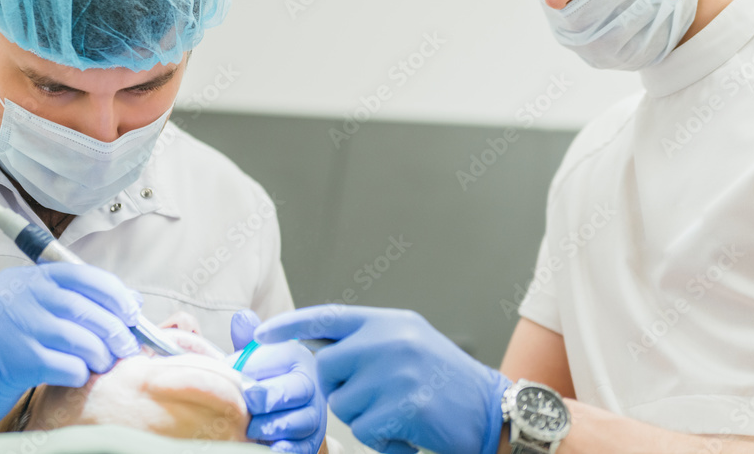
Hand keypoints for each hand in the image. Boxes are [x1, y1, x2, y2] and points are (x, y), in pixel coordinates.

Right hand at [0, 263, 141, 435]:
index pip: (80, 275)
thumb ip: (73, 302)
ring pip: (78, 337)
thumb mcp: (31, 311)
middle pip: (83, 307)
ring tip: (105, 362)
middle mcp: (18, 297)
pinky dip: (80, 372)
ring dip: (100, 353)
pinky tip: (79, 375)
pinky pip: (65, 365)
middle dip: (114, 328)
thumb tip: (130, 300)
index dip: (113, 291)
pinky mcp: (15, 361)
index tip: (132, 309)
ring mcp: (15, 328)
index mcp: (25, 279)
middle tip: (127, 344)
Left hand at [231, 310, 327, 453]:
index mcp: (295, 356)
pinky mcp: (314, 440)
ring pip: (303, 420)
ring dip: (275, 425)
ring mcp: (315, 413)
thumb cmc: (268, 378)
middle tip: (248, 400)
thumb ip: (248, 340)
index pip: (280, 356)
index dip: (254, 366)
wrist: (286, 410)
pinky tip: (271, 446)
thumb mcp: (257, 357)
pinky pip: (304, 446)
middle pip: (298, 388)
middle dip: (270, 395)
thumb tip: (242, 318)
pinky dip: (287, 448)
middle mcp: (312, 382)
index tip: (232, 371)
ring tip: (253, 428)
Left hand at [255, 305, 510, 453]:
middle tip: (374, 398)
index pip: (327, 316)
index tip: (262, 335)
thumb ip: (366, 341)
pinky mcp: (404, 404)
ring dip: (364, 417)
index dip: (290, 324)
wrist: (491, 410)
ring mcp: (396, 371)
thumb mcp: (407, 342)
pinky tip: (409, 429)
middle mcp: (389, 339)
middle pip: (325, 368)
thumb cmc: (444, 380)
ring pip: (342, 404)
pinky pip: (365, 428)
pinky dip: (383, 438)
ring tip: (400, 412)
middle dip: (340, 389)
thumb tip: (316, 346)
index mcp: (387, 321)